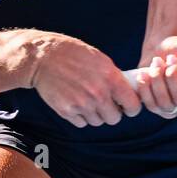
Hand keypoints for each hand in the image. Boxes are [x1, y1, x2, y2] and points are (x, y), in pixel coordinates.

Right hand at [28, 33, 143, 128]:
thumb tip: (127, 93)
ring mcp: (82, 104)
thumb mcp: (100, 59)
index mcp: (110, 78)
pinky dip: (80, 117)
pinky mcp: (67, 111)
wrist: (43, 57)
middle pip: (114, 118)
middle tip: (105, 103)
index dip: (131, 108)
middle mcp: (98, 94)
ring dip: (95, 114)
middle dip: (111, 112)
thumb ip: (114, 77)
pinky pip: (81, 123)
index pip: (132, 105)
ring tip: (87, 100)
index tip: (127, 107)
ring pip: (97, 122)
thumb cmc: (73, 54)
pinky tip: (76, 102)